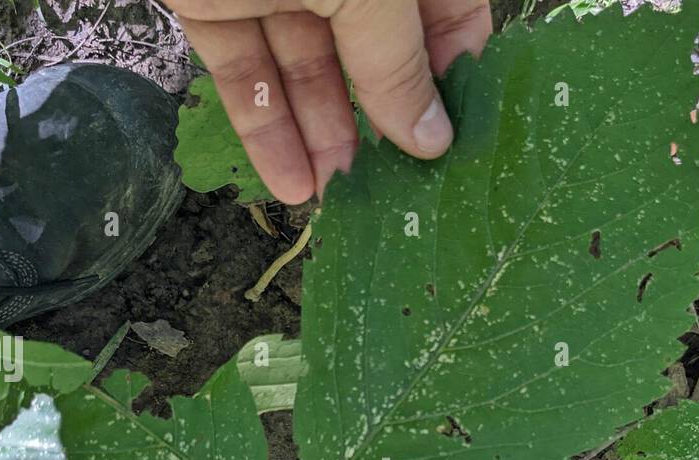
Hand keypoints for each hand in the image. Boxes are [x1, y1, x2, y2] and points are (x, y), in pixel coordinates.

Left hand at [163, 0, 491, 202]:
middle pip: (373, 45)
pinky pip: (244, 67)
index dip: (453, 72)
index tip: (454, 143)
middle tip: (396, 189)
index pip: (448, 9)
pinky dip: (264, 126)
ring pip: (305, 63)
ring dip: (321, 136)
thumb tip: (432, 137)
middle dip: (382, 118)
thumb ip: (398, 60)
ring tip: (338, 201)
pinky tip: (289, 183)